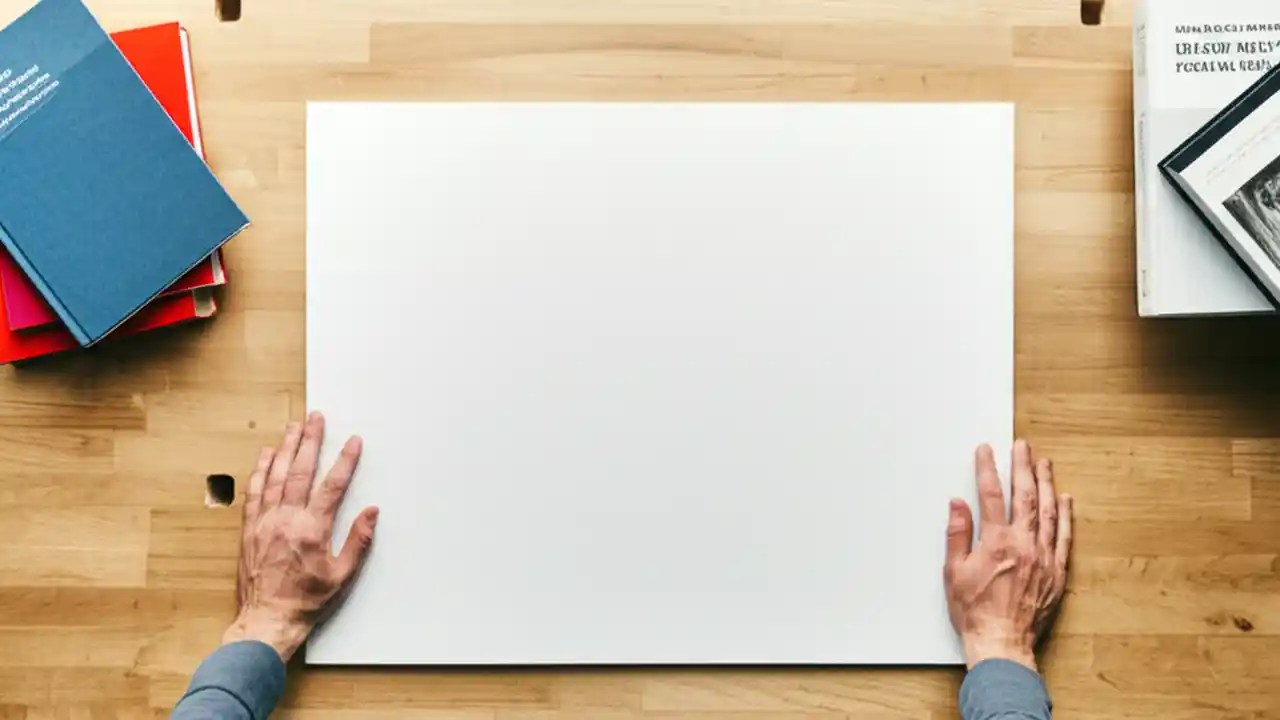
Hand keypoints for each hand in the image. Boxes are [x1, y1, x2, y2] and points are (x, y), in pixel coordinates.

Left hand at [222, 412, 379, 661]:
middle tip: (316, 418)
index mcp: (312, 530)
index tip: (354, 441)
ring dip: (286, 448)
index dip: (345, 461)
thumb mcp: (342, 575)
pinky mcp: (249, 529)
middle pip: (300, 470)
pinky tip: (266, 455)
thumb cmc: (306, 601)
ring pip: (276, 476)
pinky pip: (254, 492)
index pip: (332, 486)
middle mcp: (286, 520)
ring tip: (294, 427)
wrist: (267, 619)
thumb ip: (358, 541)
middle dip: (310, 441)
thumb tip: (372, 512)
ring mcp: (264, 522)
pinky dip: (260, 471)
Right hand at [944, 440, 1072, 672]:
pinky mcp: (1056, 572)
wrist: (1002, 642)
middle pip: (1024, 496)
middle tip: (1022, 446)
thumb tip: (958, 503)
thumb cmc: (974, 611)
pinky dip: (1065, 515)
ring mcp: (1044, 557)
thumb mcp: (953, 571)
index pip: (991, 495)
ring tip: (1044, 463)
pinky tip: (1065, 499)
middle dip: (1022, 467)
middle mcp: (1023, 544)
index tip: (986, 450)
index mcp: (995, 542)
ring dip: (1045, 483)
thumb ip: (957, 534)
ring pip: (1047, 511)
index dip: (987, 469)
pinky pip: (1064, 536)